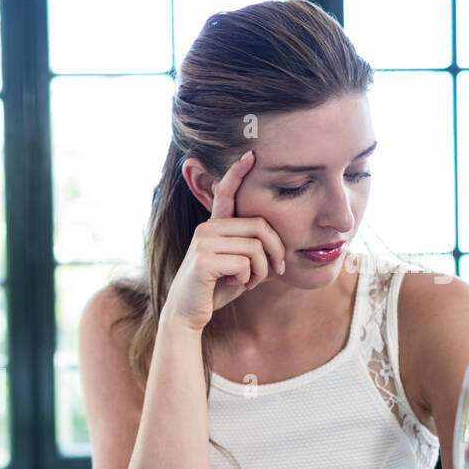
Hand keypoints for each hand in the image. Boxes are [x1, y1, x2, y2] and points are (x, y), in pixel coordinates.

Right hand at [162, 150, 286, 332]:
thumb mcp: (238, 266)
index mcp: (214, 227)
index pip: (226, 193)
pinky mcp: (203, 261)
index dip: (237, 173)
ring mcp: (203, 243)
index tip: (251, 154)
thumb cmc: (215, 289)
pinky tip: (239, 286)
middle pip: (259, 225)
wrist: (187, 314)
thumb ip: (252, 250)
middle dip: (275, 250)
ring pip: (254, 247)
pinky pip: (244, 264)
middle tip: (276, 270)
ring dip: (263, 270)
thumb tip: (281, 248)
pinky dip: (249, 279)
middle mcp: (206, 229)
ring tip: (253, 282)